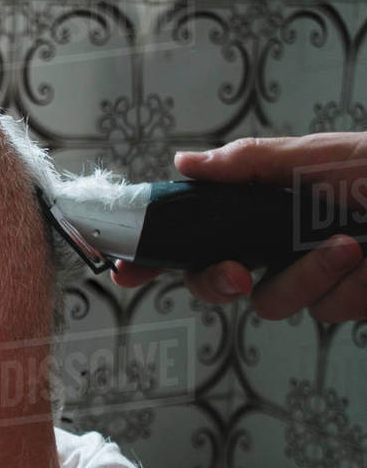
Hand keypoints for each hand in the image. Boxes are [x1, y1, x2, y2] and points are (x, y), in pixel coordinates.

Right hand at [112, 132, 366, 322]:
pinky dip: (349, 287)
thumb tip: (184, 162)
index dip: (155, 251)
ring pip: (272, 301)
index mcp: (262, 204)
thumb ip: (249, 165)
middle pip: (216, 278)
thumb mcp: (319, 157)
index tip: (124, 267)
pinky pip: (323, 311)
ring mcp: (311, 274)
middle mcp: (278, 241)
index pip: (195, 230)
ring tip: (352, 246)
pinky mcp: (346, 300)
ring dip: (309, 276)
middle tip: (240, 272)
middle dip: (220, 278)